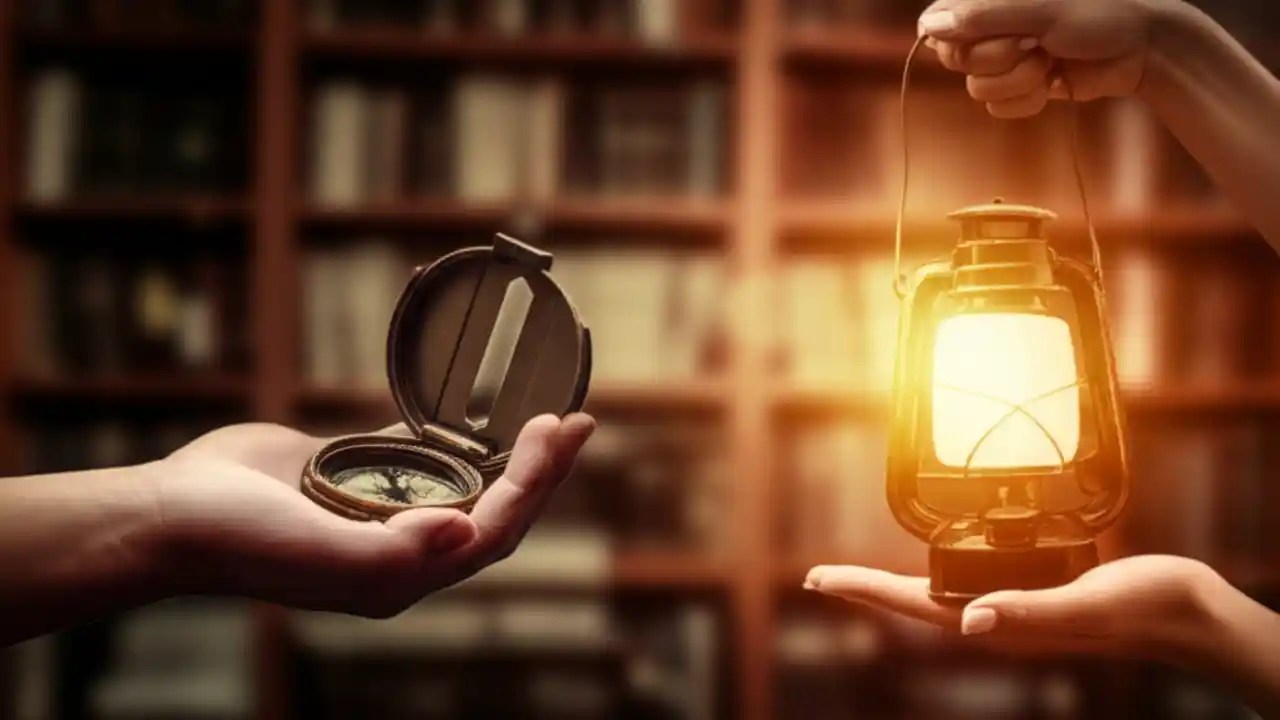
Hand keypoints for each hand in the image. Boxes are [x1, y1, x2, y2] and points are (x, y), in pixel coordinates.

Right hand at [152, 414, 593, 616]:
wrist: (171, 514)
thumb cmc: (238, 539)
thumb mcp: (316, 550)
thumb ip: (389, 551)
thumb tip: (460, 534)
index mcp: (399, 575)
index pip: (493, 531)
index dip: (535, 485)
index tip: (559, 431)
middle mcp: (398, 549)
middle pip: (494, 511)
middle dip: (540, 470)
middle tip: (574, 420)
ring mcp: (377, 513)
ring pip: (464, 486)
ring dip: (508, 456)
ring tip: (543, 419)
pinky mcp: (354, 478)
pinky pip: (417, 458)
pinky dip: (451, 439)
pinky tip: (475, 417)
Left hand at [805, 555, 1226, 662]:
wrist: (1187, 608)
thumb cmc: (1142, 608)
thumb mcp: (1085, 604)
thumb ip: (1031, 612)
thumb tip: (970, 623)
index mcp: (999, 620)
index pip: (911, 604)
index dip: (862, 589)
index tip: (816, 579)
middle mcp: (999, 613)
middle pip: (913, 599)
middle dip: (864, 588)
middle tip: (818, 578)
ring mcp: (1016, 599)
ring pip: (941, 588)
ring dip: (897, 580)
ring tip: (860, 576)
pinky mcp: (1037, 581)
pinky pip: (978, 572)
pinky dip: (948, 560)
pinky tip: (943, 554)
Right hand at [917, 0, 1168, 116]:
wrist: (1144, 49)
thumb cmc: (1101, 13)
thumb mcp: (1042, 8)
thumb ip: (982, 15)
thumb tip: (928, 26)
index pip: (938, 21)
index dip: (956, 38)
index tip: (991, 36)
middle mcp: (990, 27)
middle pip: (955, 58)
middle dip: (996, 59)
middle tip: (1032, 45)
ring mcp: (1005, 59)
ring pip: (976, 87)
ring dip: (1018, 82)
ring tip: (1051, 63)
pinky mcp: (1019, 87)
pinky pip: (997, 107)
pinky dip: (1026, 101)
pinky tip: (1051, 84)